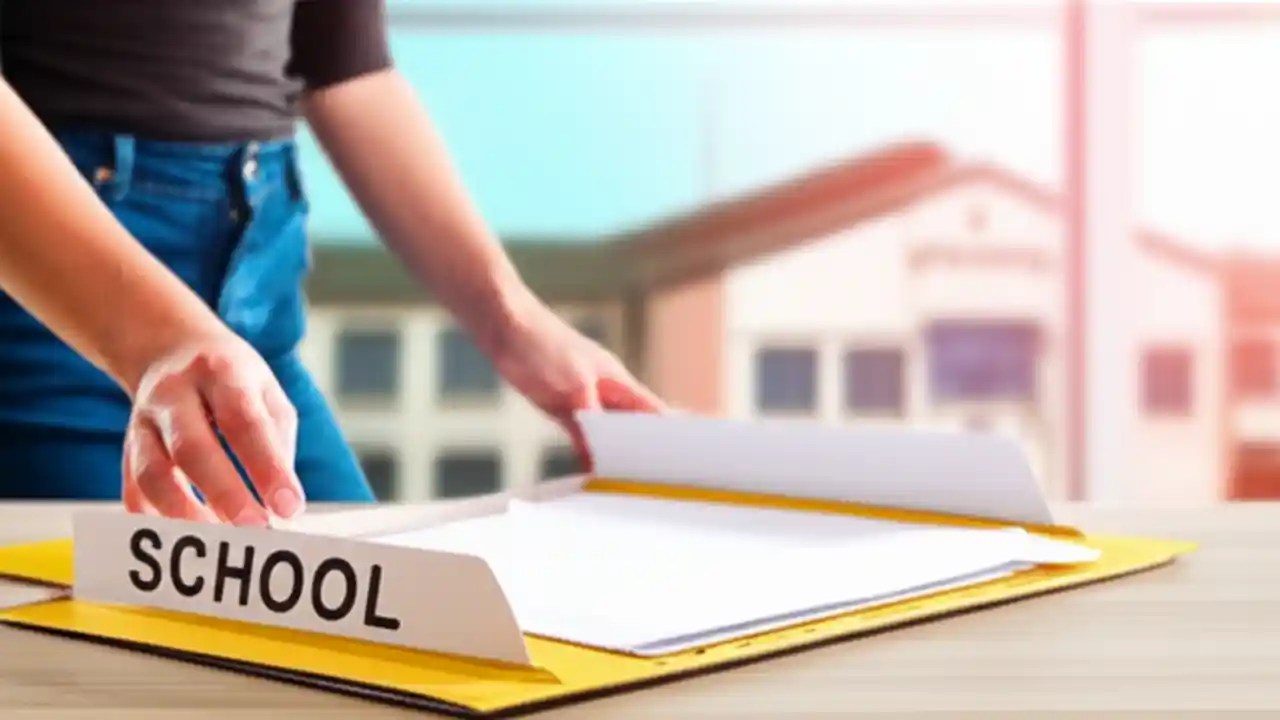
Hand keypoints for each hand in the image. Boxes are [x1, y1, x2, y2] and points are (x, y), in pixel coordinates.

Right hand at [121, 332, 301, 524]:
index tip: (290, 507)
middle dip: (225, 494)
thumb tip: (283, 507)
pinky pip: (132, 489)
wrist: (170, 348)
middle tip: (256, 531)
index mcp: (221, 372)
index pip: (244, 422)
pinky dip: (154, 520)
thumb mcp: (267, 392)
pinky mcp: (127, 447)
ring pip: (151, 473)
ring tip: (218, 543)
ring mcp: (143, 421)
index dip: (267, 467)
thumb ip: (277, 443)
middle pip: (192, 448)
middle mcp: (174, 394)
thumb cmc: (234, 380)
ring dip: (185, 514)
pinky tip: (181, 540)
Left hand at [489, 302, 664, 466]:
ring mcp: (583, 400)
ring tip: (622, 481)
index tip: (683, 458)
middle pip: (632, 427)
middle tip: (650, 480)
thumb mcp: (573, 385)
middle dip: (642, 450)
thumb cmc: (544, 345)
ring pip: (606, 434)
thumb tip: (602, 452)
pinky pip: (581, 436)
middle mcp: (605, 392)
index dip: (669, 433)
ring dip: (613, 454)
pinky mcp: (561, 406)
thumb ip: (592, 417)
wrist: (506, 327)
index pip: (653, 411)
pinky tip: (589, 471)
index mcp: (618, 382)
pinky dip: (586, 452)